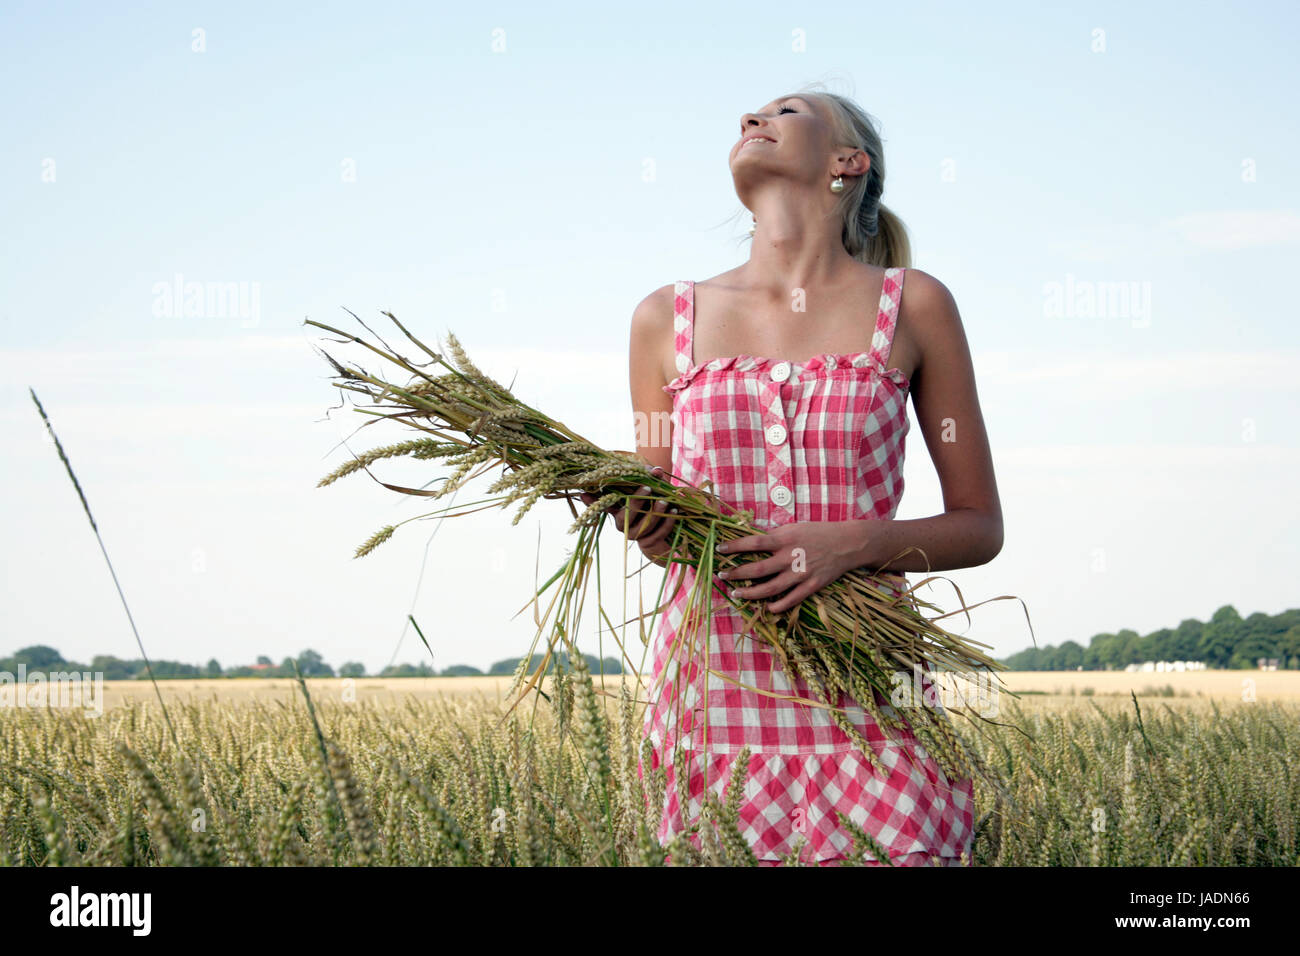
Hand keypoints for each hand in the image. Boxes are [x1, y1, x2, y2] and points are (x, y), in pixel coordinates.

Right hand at [580, 466, 678, 563]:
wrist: (664, 532)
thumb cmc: (652, 502)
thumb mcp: (651, 488)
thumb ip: (651, 478)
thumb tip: (657, 471)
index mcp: (617, 509)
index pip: (602, 505)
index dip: (592, 501)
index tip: (584, 493)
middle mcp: (622, 523)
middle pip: (624, 516)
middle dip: (636, 502)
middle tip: (648, 489)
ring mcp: (634, 534)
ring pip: (643, 526)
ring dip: (654, 513)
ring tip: (664, 502)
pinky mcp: (648, 543)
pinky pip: (657, 534)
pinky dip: (667, 522)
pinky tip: (674, 511)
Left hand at [714, 521, 868, 614]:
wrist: (848, 543)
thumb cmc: (818, 532)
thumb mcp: (794, 528)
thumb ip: (774, 536)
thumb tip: (751, 540)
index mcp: (785, 539)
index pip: (754, 542)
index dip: (735, 546)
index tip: (719, 549)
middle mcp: (791, 557)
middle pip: (758, 569)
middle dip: (737, 573)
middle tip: (722, 576)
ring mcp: (801, 573)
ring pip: (771, 588)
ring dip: (751, 593)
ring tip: (737, 593)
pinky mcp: (812, 586)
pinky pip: (791, 599)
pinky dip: (778, 606)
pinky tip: (767, 608)